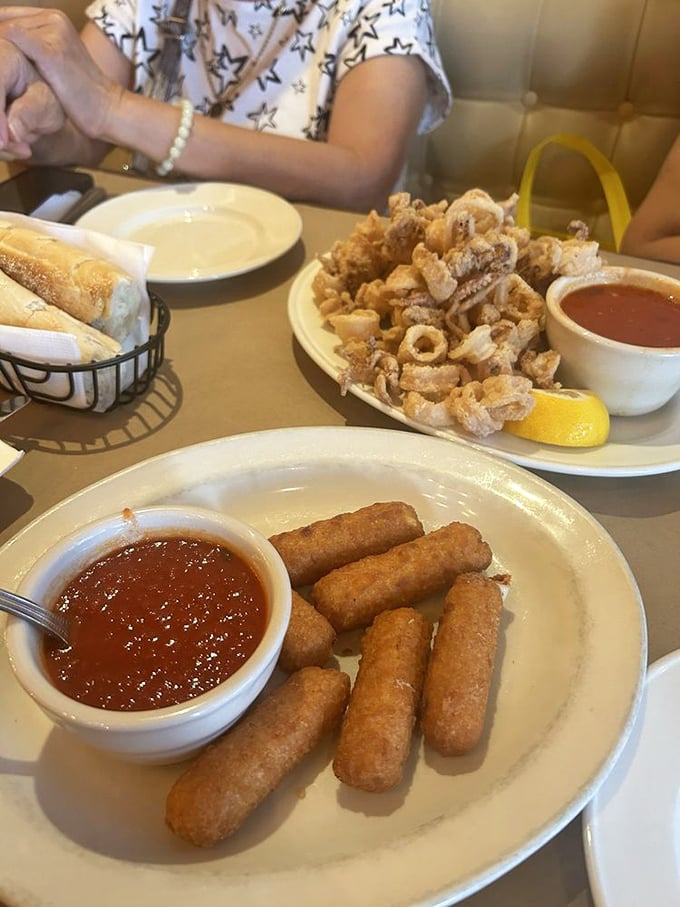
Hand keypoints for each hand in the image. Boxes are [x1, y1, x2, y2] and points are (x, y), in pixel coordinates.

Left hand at [0, 7, 119, 140]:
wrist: (108, 110)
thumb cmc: (81, 95)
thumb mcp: (56, 63)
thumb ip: (33, 49)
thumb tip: (4, 45)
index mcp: (54, 19)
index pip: (5, 16)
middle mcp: (53, 19)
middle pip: (1, 21)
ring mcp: (53, 32)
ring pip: (3, 31)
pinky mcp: (51, 51)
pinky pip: (11, 40)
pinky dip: (0, 57)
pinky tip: (0, 75)